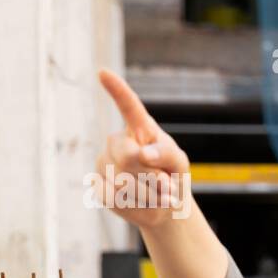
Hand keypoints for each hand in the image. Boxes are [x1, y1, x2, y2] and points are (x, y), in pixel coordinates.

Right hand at [93, 69, 192, 229]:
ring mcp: (104, 161)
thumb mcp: (178, 163)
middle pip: (127, 156)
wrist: (164, 206)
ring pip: (121, 181)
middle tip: (163, 182)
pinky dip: (132, 203)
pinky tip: (139, 200)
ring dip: (146, 193)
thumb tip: (143, 153)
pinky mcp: (98, 184)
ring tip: (153, 192)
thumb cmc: (172, 177)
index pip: (128, 106)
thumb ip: (166, 154)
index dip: (116, 90)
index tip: (103, 72)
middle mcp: (117, 141)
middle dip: (150, 175)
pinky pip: (112, 196)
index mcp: (139, 129)